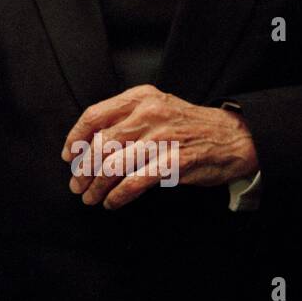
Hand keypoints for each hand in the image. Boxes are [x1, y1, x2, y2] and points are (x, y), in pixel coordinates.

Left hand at [60, 84, 257, 210]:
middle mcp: (148, 114)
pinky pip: (135, 182)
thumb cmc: (189, 125)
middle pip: (100, 144)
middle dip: (83, 169)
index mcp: (139, 98)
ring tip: (90, 197)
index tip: (69, 156)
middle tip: (77, 184)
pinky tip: (112, 202)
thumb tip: (89, 142)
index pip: (94, 116)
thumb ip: (125, 117)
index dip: (75, 138)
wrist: (233, 137)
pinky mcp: (174, 162)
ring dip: (96, 186)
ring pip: (114, 165)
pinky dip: (118, 195)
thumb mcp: (156, 107)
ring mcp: (162, 138)